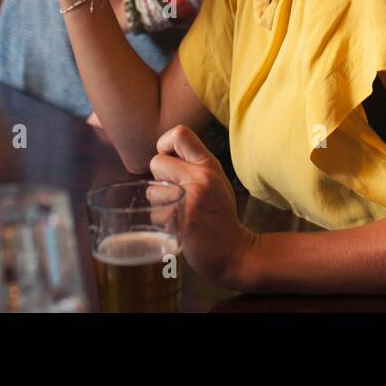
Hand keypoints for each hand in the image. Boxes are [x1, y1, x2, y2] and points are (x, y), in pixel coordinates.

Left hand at [149, 125, 257, 290]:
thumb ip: (195, 166)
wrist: (234, 251)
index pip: (180, 133)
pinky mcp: (181, 219)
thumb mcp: (216, 181)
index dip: (164, 144)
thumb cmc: (220, 216)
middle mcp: (201, 177)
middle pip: (156, 161)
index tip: (168, 160)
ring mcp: (191, 198)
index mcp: (209, 164)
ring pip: (151, 190)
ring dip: (157, 203)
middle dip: (158, 179)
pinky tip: (176, 228)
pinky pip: (154, 213)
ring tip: (176, 213)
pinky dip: (160, 223)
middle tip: (172, 193)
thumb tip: (165, 154)